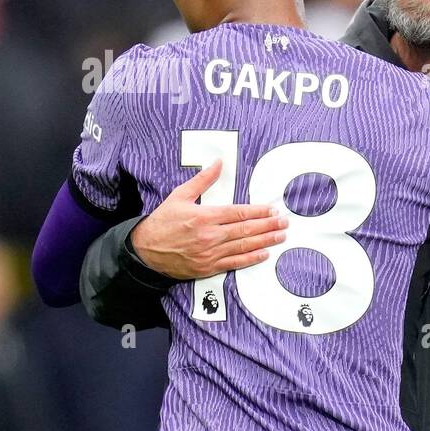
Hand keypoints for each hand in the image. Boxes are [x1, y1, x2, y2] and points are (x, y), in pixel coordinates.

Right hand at [131, 161, 287, 278]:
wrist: (145, 250)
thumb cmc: (162, 221)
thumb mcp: (179, 196)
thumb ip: (202, 180)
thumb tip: (218, 163)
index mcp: (203, 216)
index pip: (238, 212)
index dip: (258, 211)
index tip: (273, 209)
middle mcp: (209, 236)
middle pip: (245, 230)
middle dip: (268, 225)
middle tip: (284, 222)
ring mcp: (209, 253)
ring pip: (243, 246)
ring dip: (265, 241)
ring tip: (280, 236)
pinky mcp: (208, 267)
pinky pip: (234, 263)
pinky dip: (251, 259)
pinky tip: (265, 254)